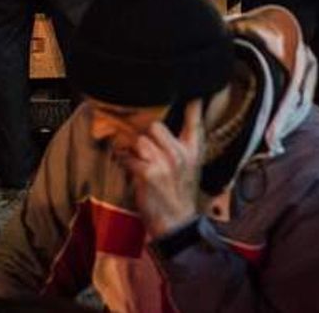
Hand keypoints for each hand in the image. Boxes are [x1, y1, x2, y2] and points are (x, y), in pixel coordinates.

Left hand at [120, 113, 206, 239]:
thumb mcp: (191, 169)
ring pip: (140, 140)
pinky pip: (128, 157)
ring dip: (134, 151)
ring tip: (138, 162)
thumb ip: (182, 147)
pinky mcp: (148, 173)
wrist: (177, 224)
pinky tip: (128, 168)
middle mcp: (181, 154)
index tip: (192, 94)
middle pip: (156, 126)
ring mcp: (165, 163)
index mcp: (193, 152)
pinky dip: (124, 162)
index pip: (195, 122)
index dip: (193, 105)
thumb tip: (162, 129)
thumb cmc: (180, 195)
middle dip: (147, 137)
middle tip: (146, 150)